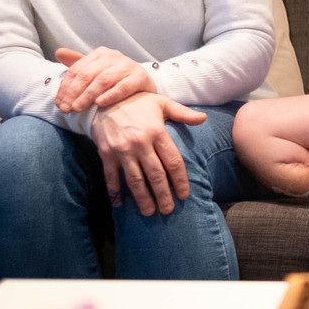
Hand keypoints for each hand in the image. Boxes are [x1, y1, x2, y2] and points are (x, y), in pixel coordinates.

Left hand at [54, 46, 156, 112]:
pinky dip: (110, 95)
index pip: (77, 70)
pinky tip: (99, 103)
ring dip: (88, 95)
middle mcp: (114, 56)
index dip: (66, 87)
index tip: (59, 104)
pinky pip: (123, 87)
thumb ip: (78, 64)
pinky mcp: (139, 77)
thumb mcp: (97, 70)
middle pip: (88, 74)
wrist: (145, 86)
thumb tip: (59, 52)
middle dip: (74, 92)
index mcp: (101, 54)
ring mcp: (128, 66)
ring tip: (78, 108)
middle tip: (66, 108)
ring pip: (103, 80)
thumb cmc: (117, 79)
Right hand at [90, 92, 206, 215]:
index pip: (173, 162)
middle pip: (155, 175)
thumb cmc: (137, 102)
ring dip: (143, 198)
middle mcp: (140, 143)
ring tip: (150, 212)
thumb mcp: (162, 103)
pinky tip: (119, 205)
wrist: (104, 97)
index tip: (184, 195)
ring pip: (135, 180)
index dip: (180, 181)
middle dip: (163, 195)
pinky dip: (114, 191)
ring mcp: (122, 150)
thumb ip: (183, 113)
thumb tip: (203, 118)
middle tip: (168, 210)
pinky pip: (110, 176)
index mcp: (157, 132)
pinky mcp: (106, 153)